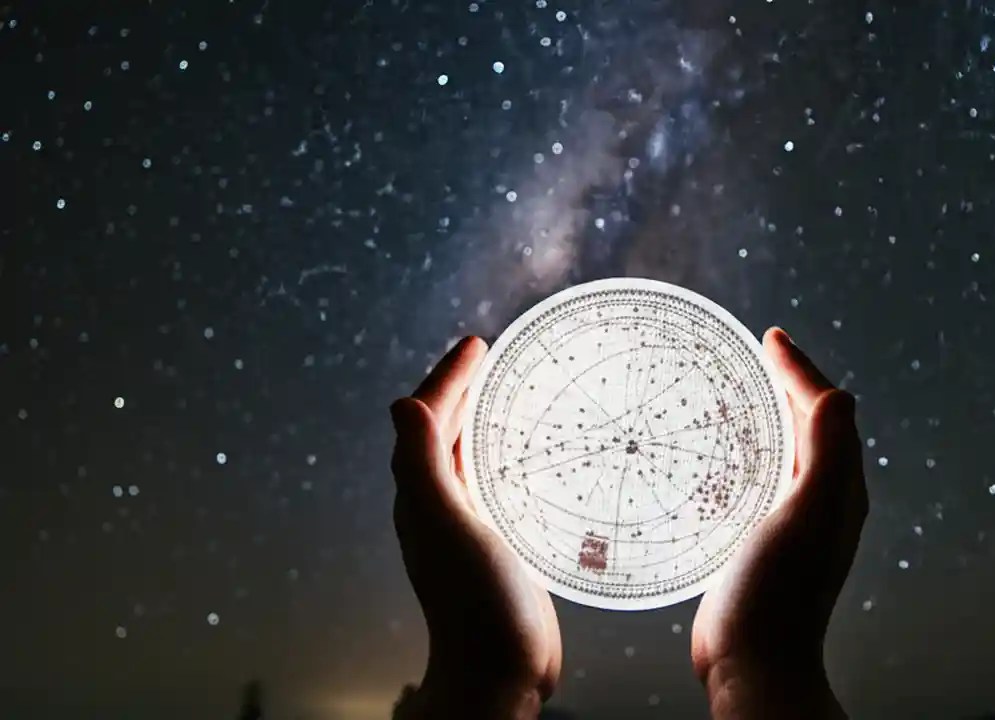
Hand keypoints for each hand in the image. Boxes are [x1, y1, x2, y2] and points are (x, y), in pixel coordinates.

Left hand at [389, 336, 561, 719]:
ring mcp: (463, 528)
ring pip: (462, 458)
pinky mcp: (491, 546)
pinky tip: (522, 459)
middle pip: (440, 433)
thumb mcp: (449, 525)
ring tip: (501, 393)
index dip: (449, 378)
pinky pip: (489, 484)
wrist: (499, 672)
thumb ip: (422, 467)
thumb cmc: (477, 604)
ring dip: (476, 421)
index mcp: (422, 496)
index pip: (427, 419)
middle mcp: (436, 507)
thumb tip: (402, 403)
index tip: (477, 343)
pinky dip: (498, 456)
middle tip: (487, 356)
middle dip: (458, 390)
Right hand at [691, 327, 866, 719]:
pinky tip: (731, 454)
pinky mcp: (767, 540)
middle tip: (764, 350)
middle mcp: (825, 501)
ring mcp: (796, 522)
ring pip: (793, 450)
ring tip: (750, 388)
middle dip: (792, 383)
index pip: (825, 410)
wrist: (756, 661)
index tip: (771, 336)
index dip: (799, 369)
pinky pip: (769, 478)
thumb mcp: (808, 513)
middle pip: (814, 425)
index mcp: (839, 488)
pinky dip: (756, 450)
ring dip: (776, 414)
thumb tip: (839, 394)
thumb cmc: (778, 592)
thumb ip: (829, 453)